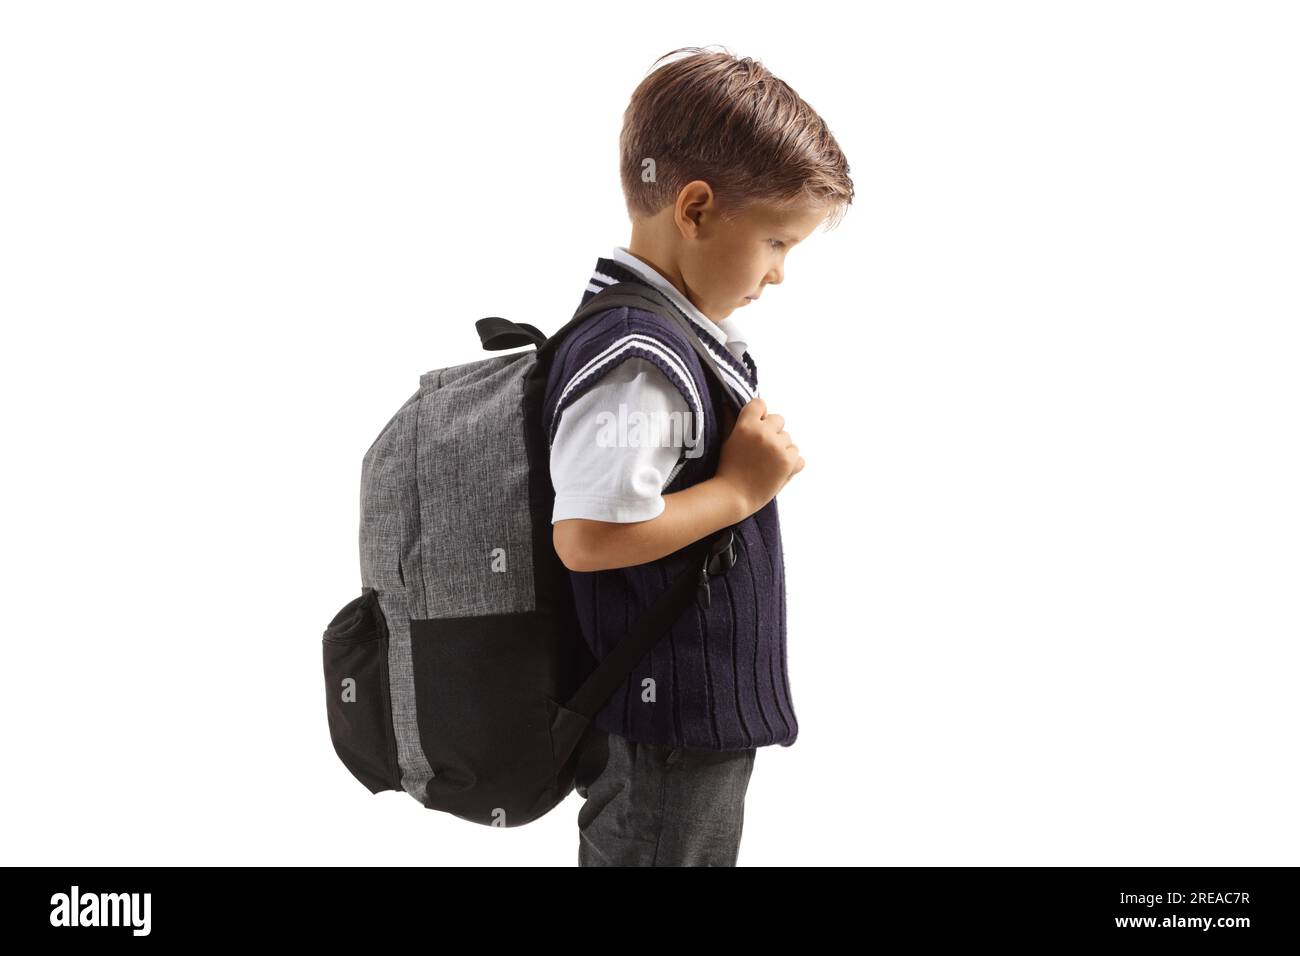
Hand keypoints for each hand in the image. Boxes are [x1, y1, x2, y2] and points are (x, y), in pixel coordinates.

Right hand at [715, 397, 803, 514]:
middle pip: (778, 419)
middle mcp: (764, 433)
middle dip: (772, 431)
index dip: (759, 415)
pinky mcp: (789, 463)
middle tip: (761, 449)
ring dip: (782, 449)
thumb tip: (728, 403)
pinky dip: (792, 464)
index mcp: (746, 426)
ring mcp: (778, 448)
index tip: (755, 426)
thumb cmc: (727, 469)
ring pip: (789, 439)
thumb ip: (731, 420)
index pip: (759, 404)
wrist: (733, 496)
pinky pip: (798, 456)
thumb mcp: (726, 440)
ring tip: (767, 463)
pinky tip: (777, 471)